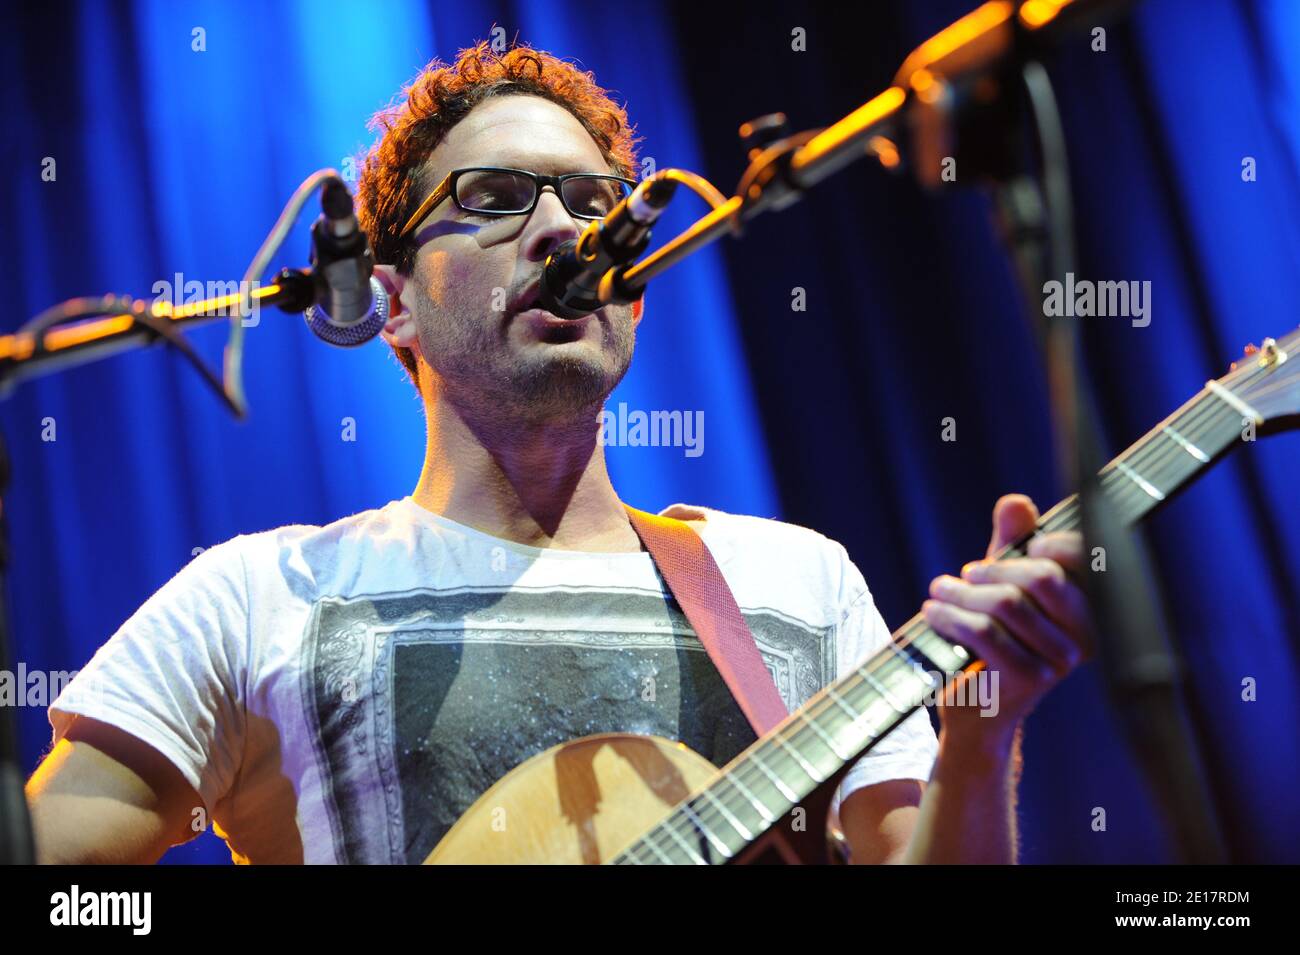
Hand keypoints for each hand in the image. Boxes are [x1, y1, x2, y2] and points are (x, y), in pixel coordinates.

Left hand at [921, 494, 1092, 755]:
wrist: (976, 708)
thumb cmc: (992, 637)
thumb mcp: (1002, 583)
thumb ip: (1012, 543)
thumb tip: (1016, 502)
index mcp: (1090, 609)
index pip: (1087, 559)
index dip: (1054, 542)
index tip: (1026, 544)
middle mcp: (1084, 636)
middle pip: (1043, 577)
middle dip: (995, 568)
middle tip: (967, 574)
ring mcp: (1057, 661)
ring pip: (1006, 603)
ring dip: (961, 592)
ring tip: (939, 592)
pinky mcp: (1024, 679)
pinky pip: (983, 632)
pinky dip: (950, 616)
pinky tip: (933, 612)